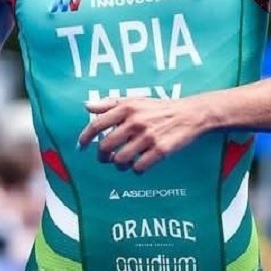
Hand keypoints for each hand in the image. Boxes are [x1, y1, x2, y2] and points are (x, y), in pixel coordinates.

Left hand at [78, 97, 206, 173]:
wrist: (189, 114)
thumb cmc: (159, 108)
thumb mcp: (135, 100)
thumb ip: (109, 103)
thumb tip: (87, 107)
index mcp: (126, 108)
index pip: (97, 125)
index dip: (85, 138)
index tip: (81, 147)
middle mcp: (135, 122)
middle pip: (105, 146)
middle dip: (102, 156)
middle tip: (105, 158)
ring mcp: (148, 137)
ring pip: (120, 160)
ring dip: (118, 165)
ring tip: (122, 163)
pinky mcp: (160, 150)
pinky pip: (138, 167)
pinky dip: (135, 170)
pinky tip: (138, 166)